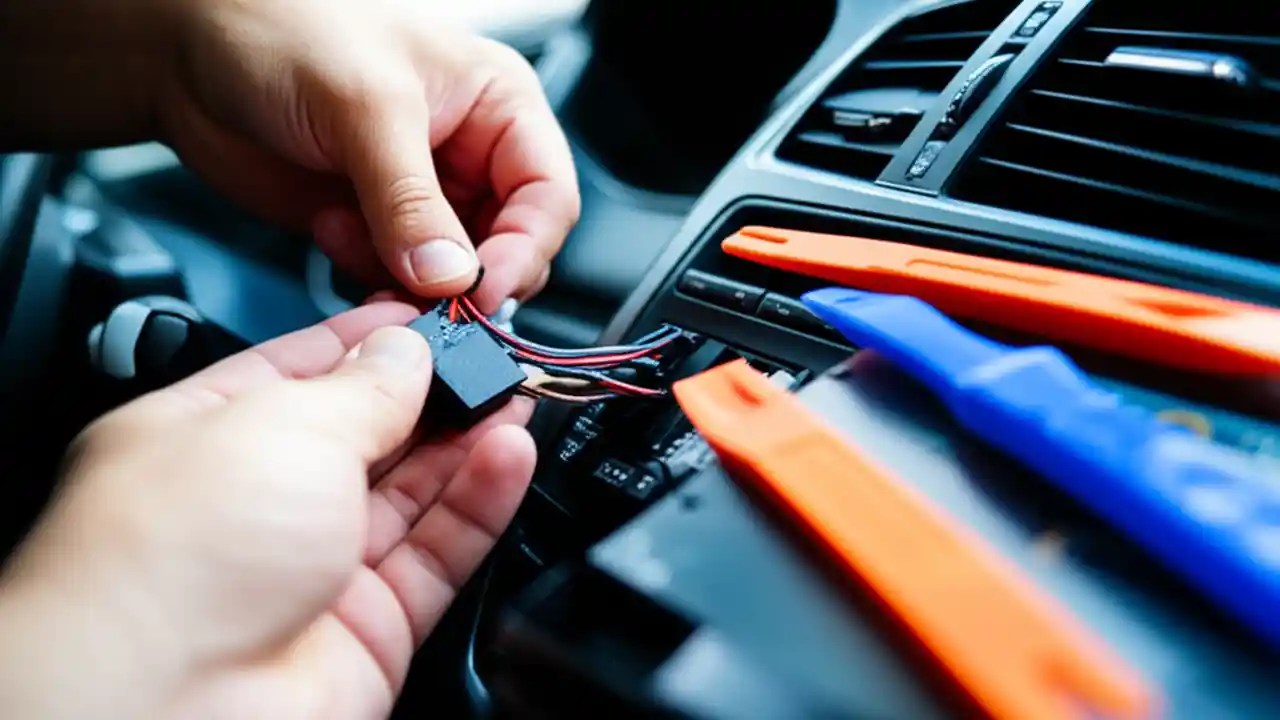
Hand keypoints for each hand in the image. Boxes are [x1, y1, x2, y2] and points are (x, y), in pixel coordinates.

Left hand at [0, 303, 536, 718]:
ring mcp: (310, 571)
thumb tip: (406, 348)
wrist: (172, 710)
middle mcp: (254, 507)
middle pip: (364, 435)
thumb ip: (363, 386)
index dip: (370, 341)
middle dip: (430, 393)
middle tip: (490, 357)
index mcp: (201, 439)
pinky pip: (436, 555)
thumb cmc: (171, 564)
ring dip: (465, 445)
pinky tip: (507, 458)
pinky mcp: (366, 629)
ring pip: (409, 496)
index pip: (301, 372)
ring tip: (513, 397)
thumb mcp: (281, 428)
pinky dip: (478, 506)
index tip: (431, 316)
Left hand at [162, 0, 578, 310]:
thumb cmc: (282, 30)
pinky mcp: (377, 227)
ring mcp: (423, 196)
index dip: (524, 250)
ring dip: (410, 281)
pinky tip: (331, 232)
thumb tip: (451, 276)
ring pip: (455, 276)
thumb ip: (410, 200)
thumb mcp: (364, 107)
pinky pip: (401, 283)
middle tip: (424, 291)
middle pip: (510, 247)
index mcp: (498, 104)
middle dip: (466, 276)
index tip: (482, 290)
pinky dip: (371, 280)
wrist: (187, 51)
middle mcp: (470, 154)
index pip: (548, 198)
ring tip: (356, 239)